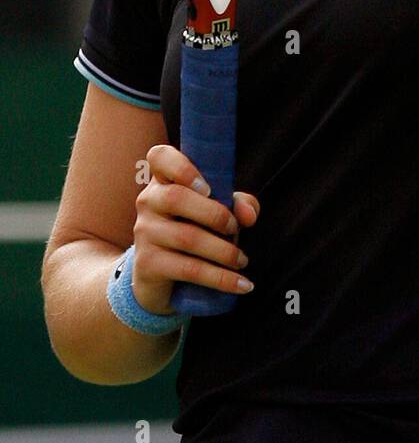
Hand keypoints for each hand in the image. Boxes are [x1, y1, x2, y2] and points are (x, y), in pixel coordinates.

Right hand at [131, 144, 259, 315]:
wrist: (158, 279)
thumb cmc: (192, 233)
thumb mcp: (215, 214)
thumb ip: (237, 204)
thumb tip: (249, 215)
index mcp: (163, 181)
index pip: (159, 157)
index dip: (181, 166)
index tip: (207, 186)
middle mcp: (148, 202)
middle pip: (177, 198)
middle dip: (215, 214)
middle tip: (235, 229)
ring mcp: (144, 233)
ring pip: (187, 237)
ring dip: (224, 250)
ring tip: (242, 260)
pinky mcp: (148, 264)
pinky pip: (189, 269)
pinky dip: (221, 278)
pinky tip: (242, 285)